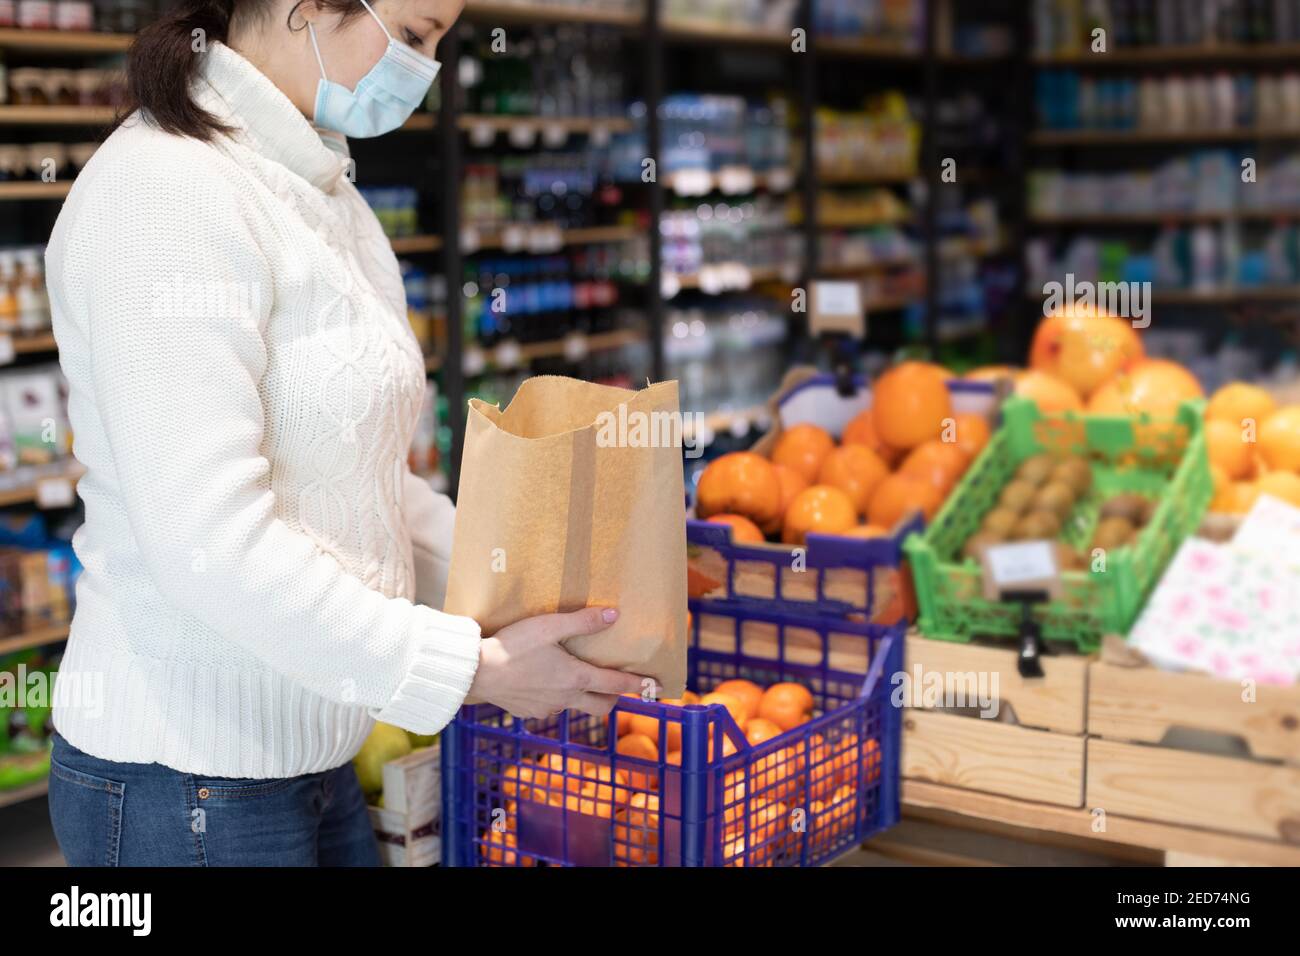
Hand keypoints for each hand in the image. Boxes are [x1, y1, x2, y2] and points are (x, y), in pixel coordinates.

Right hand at [465, 607, 649, 718]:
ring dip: (585, 697)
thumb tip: (614, 615)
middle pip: (602, 706)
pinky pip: (551, 707)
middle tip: (619, 687)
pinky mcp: (528, 712)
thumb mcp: (549, 627)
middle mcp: (566, 698)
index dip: (639, 685)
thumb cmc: (512, 646)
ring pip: (576, 707)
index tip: (657, 688)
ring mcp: (547, 709)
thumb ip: (583, 622)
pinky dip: (558, 698)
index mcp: (575, 678)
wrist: (475, 673)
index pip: (616, 685)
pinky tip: (545, 683)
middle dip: (615, 698)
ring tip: (579, 680)